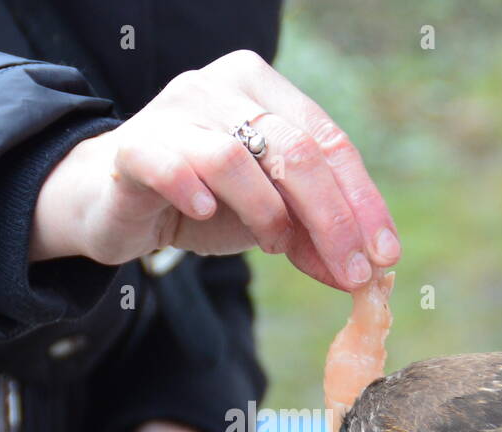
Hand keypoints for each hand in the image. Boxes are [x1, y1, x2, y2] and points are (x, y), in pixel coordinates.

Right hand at [30, 49, 400, 289]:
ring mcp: (174, 109)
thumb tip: (363, 275)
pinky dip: (194, 189)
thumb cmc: (202, 203)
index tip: (384, 256)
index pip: (329, 141)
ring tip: (272, 245)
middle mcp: (221, 86)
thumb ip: (313, 236)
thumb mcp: (269, 219)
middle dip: (332, 220)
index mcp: (265, 90)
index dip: (362, 202)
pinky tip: (207, 214)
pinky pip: (170, 163)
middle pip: (294, 150)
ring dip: (267, 212)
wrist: (117, 204)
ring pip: (236, 156)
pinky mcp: (132, 145)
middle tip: (351, 272)